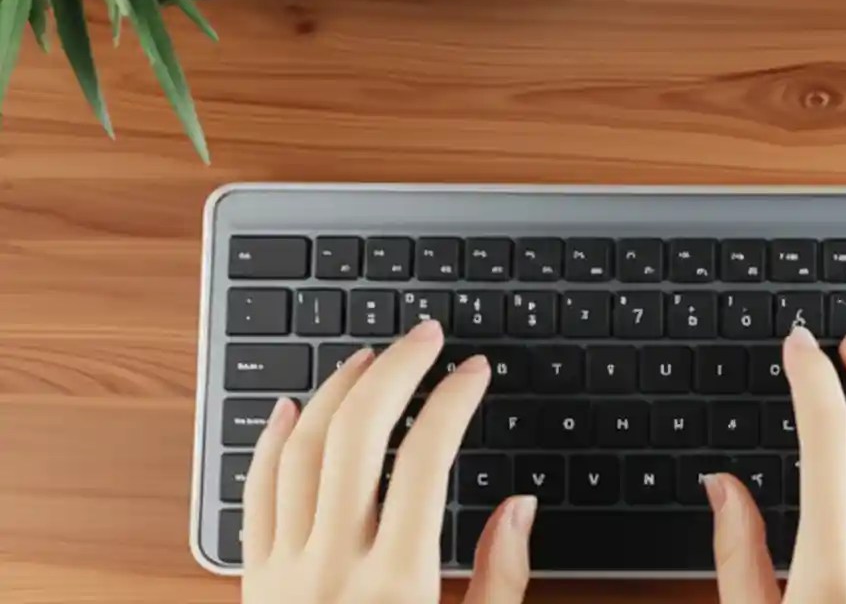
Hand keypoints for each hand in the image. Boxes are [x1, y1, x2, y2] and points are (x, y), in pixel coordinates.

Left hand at [240, 320, 534, 603]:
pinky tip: (290, 408)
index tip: (473, 372)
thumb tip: (520, 507)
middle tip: (424, 338)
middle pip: (357, 437)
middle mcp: (336, 566)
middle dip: (396, 372)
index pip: (427, 460)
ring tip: (369, 359)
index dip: (453, 401)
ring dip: (336, 393)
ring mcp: (286, 571)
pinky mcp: (255, 581)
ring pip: (301, 453)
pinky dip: (270, 442)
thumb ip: (501, 579)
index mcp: (399, 583)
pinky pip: (253, 495)